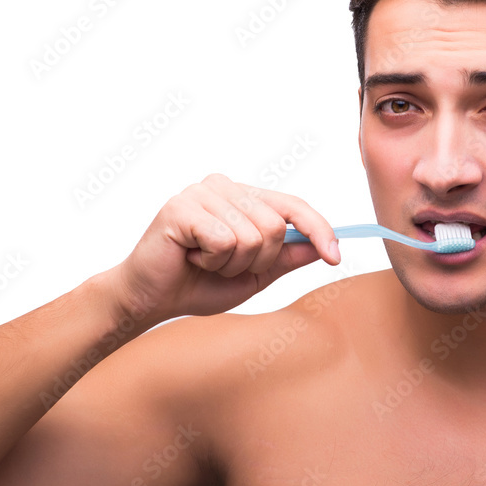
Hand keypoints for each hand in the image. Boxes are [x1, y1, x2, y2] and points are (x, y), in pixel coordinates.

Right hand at [105, 174, 339, 323]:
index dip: (319, 229)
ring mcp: (201, 193)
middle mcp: (224, 186)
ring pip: (251, 235)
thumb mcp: (254, 276)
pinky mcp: (182, 207)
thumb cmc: (198, 284)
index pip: (293, 205)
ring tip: (205, 262)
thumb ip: (285, 259)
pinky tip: (191, 258)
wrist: (150, 299)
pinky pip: (224, 240)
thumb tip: (323, 248)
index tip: (335, 256)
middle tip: (225, 266)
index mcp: (243, 196)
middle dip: (257, 261)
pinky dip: (212, 261)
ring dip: (231, 264)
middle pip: (275, 226)